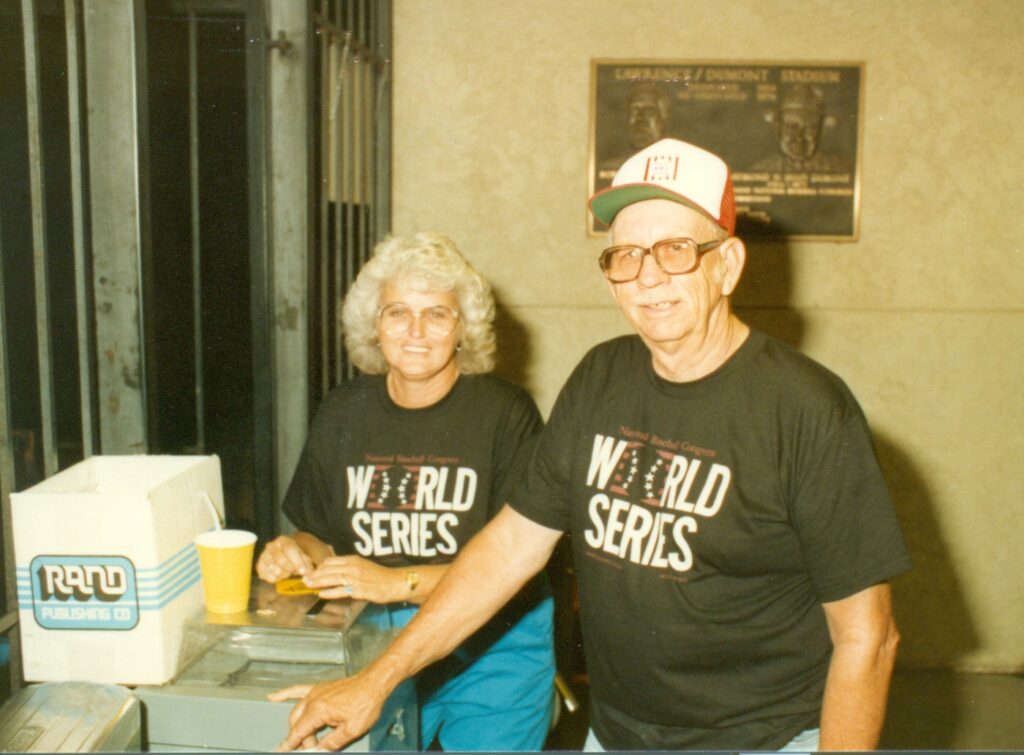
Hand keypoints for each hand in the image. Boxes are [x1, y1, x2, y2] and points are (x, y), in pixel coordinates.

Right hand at [256, 535, 314, 583]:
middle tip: (294, 570)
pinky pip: (269, 577)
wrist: (281, 556)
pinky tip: (279, 574)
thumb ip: (307, 563)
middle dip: (291, 569)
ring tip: (287, 571)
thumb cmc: (293, 556)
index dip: (297, 561)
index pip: (290, 549)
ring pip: (275, 570)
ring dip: (284, 574)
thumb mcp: (302, 556)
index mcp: (283, 540)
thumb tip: (308, 572)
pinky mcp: (259, 566)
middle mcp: (271, 546)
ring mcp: (263, 556)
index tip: (303, 571)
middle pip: (281, 560)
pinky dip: (276, 579)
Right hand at [269, 673, 386, 751]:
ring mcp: (315, 691)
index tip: (282, 751)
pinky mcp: (320, 687)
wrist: (374, 683)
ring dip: (298, 725)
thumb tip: (317, 750)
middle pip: (297, 724)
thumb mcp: (351, 730)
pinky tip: (273, 697)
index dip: (290, 744)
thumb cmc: (366, 703)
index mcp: (318, 710)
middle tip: (312, 747)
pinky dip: (285, 694)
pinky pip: (298, 690)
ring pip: (296, 711)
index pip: (298, 732)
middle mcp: (312, 699)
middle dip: (301, 738)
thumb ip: (330, 743)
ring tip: (305, 737)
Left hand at [305, 555, 401, 602]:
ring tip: (308, 585)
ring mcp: (356, 578)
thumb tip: (336, 571)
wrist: (395, 582)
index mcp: (353, 560)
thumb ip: (350, 567)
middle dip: (315, 574)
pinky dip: (330, 592)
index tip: (312, 572)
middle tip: (304, 579)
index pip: (331, 561)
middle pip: (329, 569)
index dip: (319, 567)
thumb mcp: (363, 566)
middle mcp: (353, 567)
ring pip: (332, 578)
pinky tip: (322, 594)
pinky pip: (341, 591)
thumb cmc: (380, 576)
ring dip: (319, 582)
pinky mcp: (359, 590)